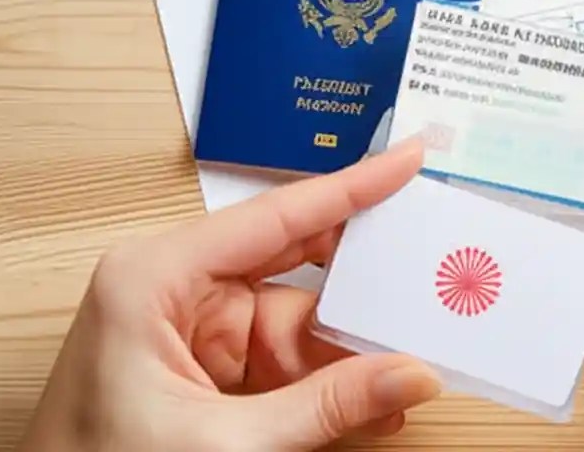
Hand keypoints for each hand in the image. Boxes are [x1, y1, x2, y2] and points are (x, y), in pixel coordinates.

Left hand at [19, 139, 440, 451]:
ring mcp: (193, 330)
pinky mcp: (207, 369)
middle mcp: (175, 290)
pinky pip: (285, 361)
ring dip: (350, 353)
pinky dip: (327, 383)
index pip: (276, 216)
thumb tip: (412, 375)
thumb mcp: (223, 443)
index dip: (352, 188)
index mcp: (155, 277)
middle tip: (427, 274)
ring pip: (299, 322)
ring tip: (406, 369)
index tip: (407, 160)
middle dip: (362, 283)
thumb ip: (327, 406)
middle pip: (296, 264)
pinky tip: (369, 402)